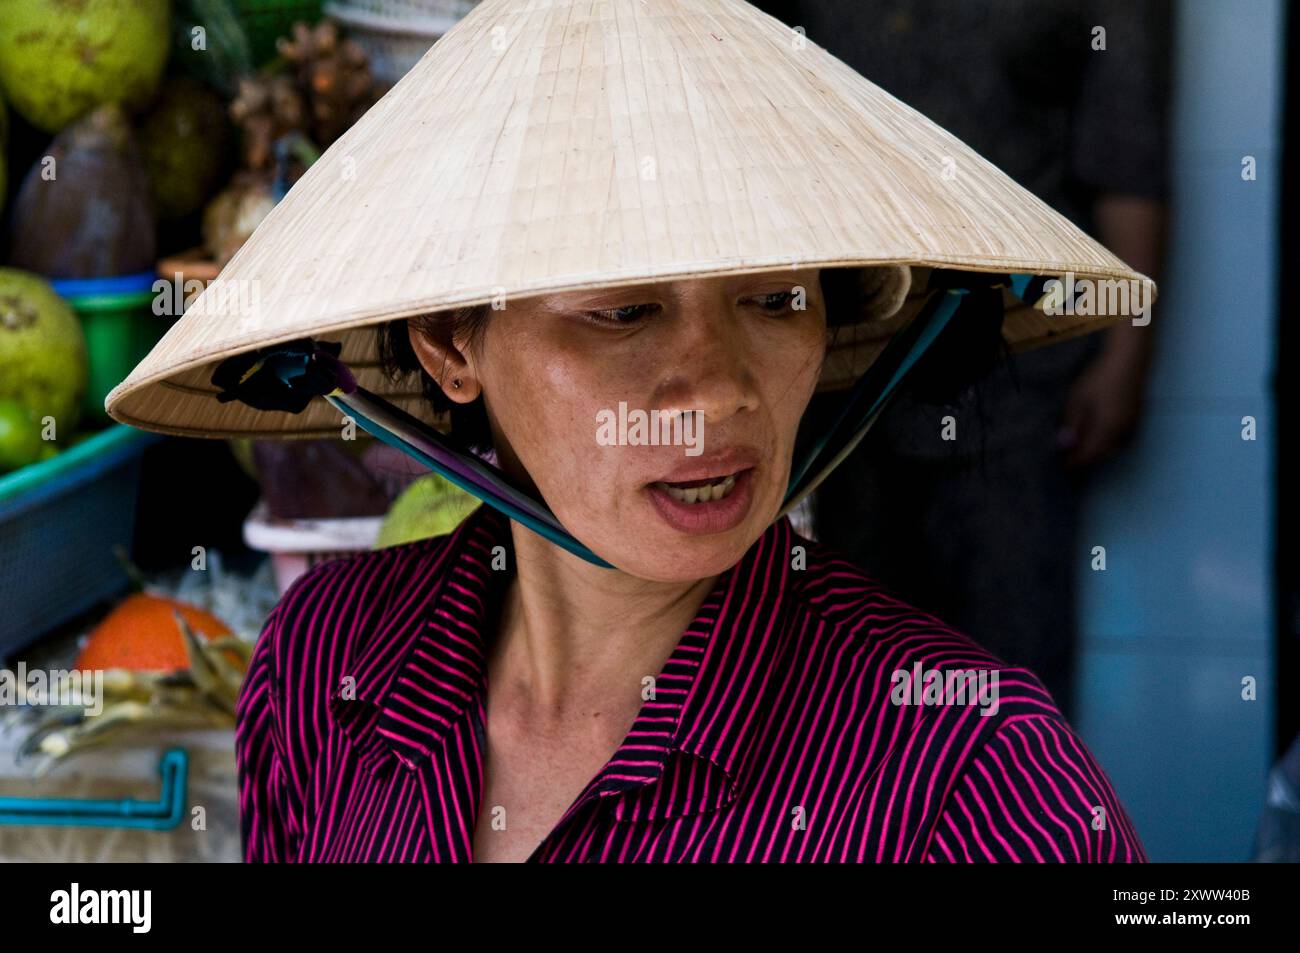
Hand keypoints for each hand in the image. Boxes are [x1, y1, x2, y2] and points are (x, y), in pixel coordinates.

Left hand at [1058, 345, 1147, 469]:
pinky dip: (1106, 442)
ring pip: (1112, 448)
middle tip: (1068, 458)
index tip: (1062, 466)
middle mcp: (1122, 432)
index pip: (1089, 455)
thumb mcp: (1078, 399)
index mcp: (1107, 429)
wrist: (1129, 359)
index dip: (1075, 462)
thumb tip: (1065, 445)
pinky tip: (1096, 436)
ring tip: (1079, 448)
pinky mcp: (1135, 417)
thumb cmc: (1100, 377)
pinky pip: (1120, 439)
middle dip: (1085, 459)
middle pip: (1101, 455)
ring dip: (1096, 451)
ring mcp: (1131, 425)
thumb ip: (1073, 423)